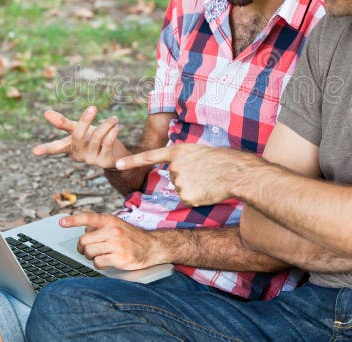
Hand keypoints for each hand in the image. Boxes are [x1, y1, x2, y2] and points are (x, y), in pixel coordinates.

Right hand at [32, 108, 128, 168]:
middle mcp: (79, 155)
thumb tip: (45, 113)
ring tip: (114, 118)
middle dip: (85, 120)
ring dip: (107, 124)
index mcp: (70, 146)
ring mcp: (91, 159)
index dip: (45, 149)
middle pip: (78, 136)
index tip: (34, 152)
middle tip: (92, 107)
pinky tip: (117, 127)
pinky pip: (108, 143)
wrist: (115, 154)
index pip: (55, 147)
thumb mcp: (78, 129)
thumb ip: (63, 123)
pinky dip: (113, 132)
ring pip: (97, 137)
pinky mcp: (104, 161)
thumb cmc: (93, 139)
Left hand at [60, 212, 162, 269]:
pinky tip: (106, 261)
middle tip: (88, 250)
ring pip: (89, 252)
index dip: (73, 220)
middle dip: (83, 248)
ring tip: (99, 255)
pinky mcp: (119, 258)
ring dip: (90, 257)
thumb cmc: (131, 237)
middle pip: (84, 241)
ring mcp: (116, 244)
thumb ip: (100, 227)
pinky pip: (97, 263)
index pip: (89, 218)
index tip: (61, 222)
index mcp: (110, 220)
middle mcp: (113, 231)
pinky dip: (99, 264)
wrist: (152, 247)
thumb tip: (84, 231)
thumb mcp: (116, 225)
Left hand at [117, 144, 243, 205]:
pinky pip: (187, 200)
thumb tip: (176, 172)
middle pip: (174, 178)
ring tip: (208, 180)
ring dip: (193, 188)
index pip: (149, 156)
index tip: (117, 163)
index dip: (132, 160)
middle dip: (187, 178)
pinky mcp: (186, 197)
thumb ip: (183, 160)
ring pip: (181, 189)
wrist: (235, 172)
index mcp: (178, 152)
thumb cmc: (221, 160)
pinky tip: (207, 190)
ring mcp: (179, 183)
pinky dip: (197, 197)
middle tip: (204, 173)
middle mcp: (175, 167)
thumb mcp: (198, 152)